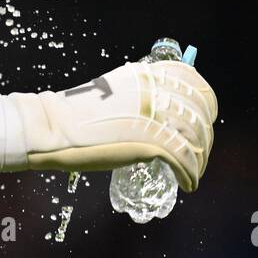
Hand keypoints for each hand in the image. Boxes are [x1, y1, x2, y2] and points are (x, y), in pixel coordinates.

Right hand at [0, 61, 217, 191]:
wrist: (51, 128)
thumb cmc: (76, 114)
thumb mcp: (113, 90)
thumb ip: (139, 94)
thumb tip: (163, 108)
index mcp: (145, 74)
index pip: (192, 80)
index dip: (205, 101)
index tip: (204, 117)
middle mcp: (154, 90)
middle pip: (201, 109)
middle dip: (205, 134)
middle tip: (200, 150)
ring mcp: (154, 116)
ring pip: (196, 137)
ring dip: (200, 158)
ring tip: (193, 172)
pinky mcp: (151, 142)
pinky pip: (185, 160)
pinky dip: (191, 174)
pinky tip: (187, 183)